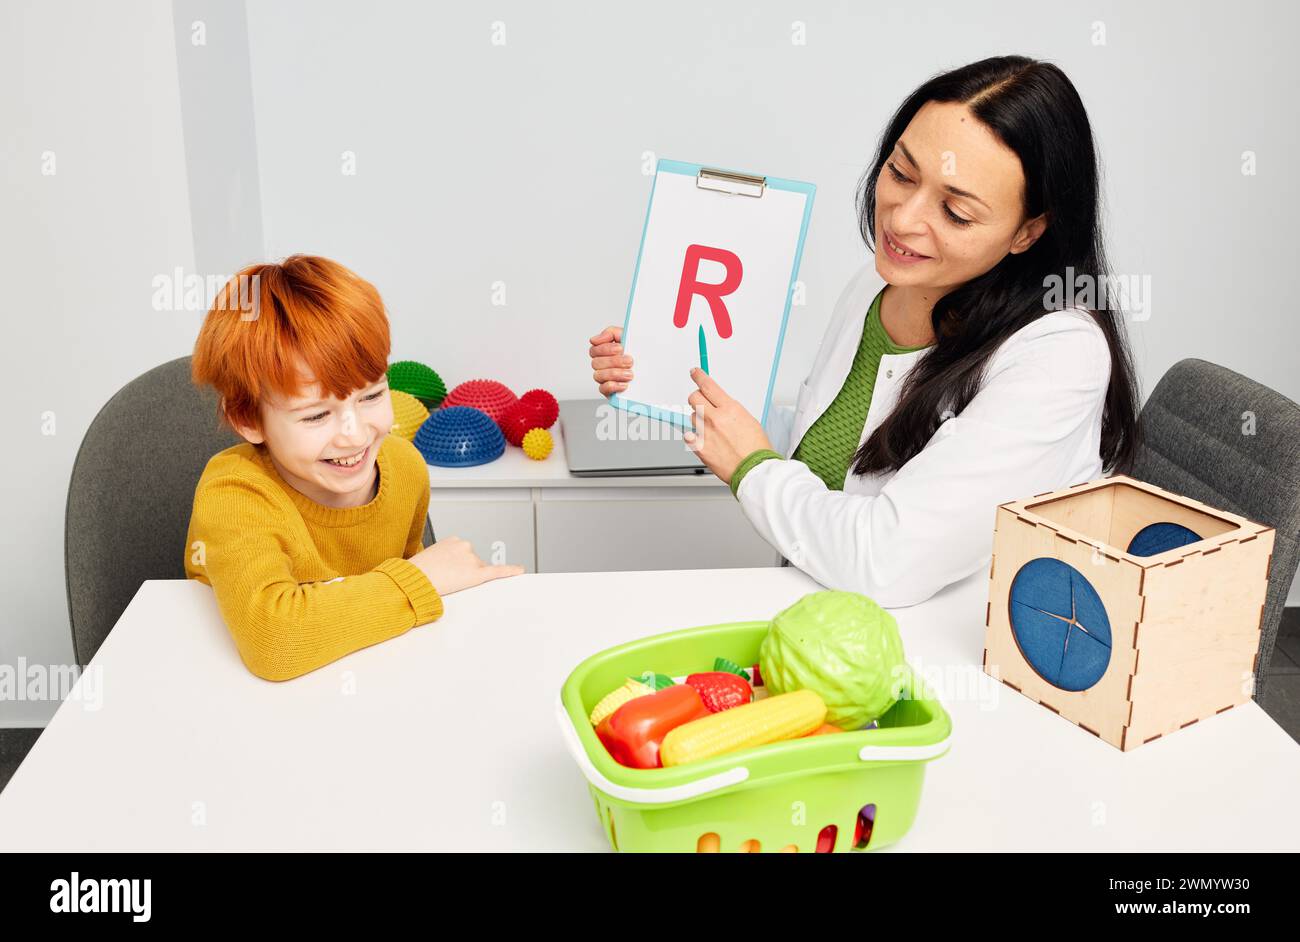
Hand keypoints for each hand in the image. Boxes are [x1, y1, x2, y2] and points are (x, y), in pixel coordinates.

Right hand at [408, 536, 523, 594]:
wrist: (414, 580)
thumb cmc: (416, 572)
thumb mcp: (428, 557)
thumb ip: (442, 558)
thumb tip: (446, 568)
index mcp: (453, 540)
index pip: (464, 554)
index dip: (457, 565)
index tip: (450, 570)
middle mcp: (465, 546)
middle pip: (473, 562)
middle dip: (463, 572)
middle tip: (446, 579)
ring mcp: (471, 559)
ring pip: (478, 571)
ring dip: (467, 579)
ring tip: (449, 582)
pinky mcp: (477, 574)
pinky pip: (497, 571)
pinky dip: (510, 571)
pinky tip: (519, 571)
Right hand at [588, 325, 634, 396]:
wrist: (653, 373)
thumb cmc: (639, 354)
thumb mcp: (628, 338)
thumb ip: (611, 333)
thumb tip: (595, 339)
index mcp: (605, 353)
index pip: (594, 350)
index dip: (605, 349)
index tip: (620, 348)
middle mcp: (603, 365)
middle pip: (596, 363)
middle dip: (614, 361)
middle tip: (629, 361)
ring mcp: (604, 378)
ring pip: (599, 375)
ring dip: (615, 373)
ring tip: (630, 374)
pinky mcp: (609, 391)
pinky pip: (603, 389)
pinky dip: (614, 386)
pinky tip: (624, 384)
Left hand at [683, 367, 775, 483]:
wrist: (754, 470)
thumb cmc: (756, 449)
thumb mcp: (749, 420)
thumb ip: (730, 411)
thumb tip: (720, 405)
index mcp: (730, 409)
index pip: (708, 386)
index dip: (699, 377)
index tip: (695, 373)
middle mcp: (715, 418)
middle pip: (693, 398)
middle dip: (697, 398)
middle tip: (702, 403)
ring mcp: (705, 433)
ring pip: (692, 417)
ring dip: (698, 420)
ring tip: (712, 430)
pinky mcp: (699, 447)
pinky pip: (689, 436)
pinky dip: (694, 437)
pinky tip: (705, 441)